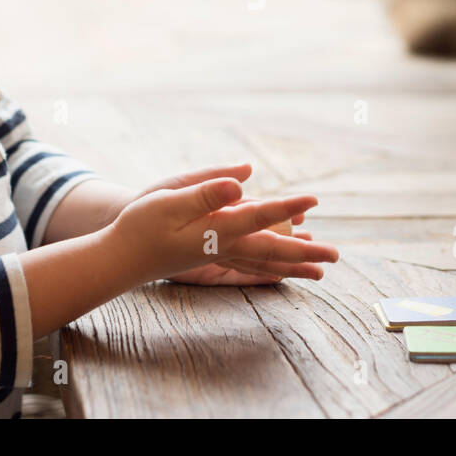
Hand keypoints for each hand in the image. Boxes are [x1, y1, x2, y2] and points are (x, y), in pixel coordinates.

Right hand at [104, 163, 338, 286]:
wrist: (120, 256)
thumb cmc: (140, 225)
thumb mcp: (168, 200)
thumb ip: (204, 194)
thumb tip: (241, 184)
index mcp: (215, 230)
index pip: (259, 216)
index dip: (287, 206)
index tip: (313, 199)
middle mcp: (223, 246)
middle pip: (272, 250)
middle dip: (305, 252)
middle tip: (336, 256)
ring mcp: (218, 255)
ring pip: (265, 261)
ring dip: (294, 264)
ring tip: (320, 270)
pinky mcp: (212, 256)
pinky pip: (252, 262)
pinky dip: (271, 264)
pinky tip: (281, 265)